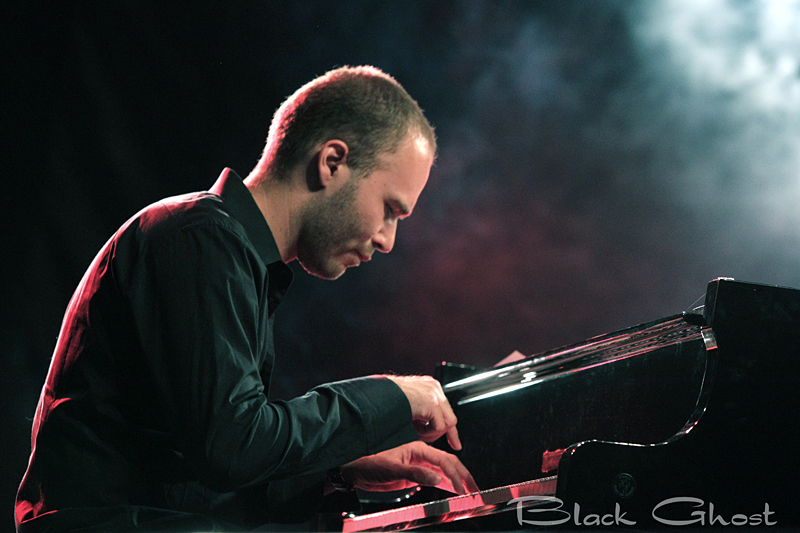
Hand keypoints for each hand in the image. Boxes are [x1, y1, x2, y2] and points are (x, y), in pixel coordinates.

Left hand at [340, 441, 478, 494]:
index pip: (443, 460)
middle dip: (463, 477)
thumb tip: (437, 478)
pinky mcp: (413, 474)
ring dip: (457, 480)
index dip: (455, 475)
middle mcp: (420, 454)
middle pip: (448, 464)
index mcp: (417, 448)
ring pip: (444, 470)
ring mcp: (417, 464)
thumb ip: (414, 474)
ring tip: (470, 491)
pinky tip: (453, 489)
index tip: (462, 489)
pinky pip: (434, 477)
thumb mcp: (391, 469)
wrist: (353, 469)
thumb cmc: (367, 463)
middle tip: (475, 491)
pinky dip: (446, 483)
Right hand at [385, 375, 461, 449]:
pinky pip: (439, 427)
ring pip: (448, 423)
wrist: (372, 397)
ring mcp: (433, 393)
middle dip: (449, 434)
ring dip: (433, 434)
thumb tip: (427, 424)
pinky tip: (414, 430)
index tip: (455, 444)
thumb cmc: (380, 403)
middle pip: (451, 416)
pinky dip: (427, 433)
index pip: (445, 408)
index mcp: (426, 385)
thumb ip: (418, 411)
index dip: (449, 428)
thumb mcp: (404, 405)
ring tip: (416, 433)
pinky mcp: (431, 403)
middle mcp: (432, 387)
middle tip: (451, 446)